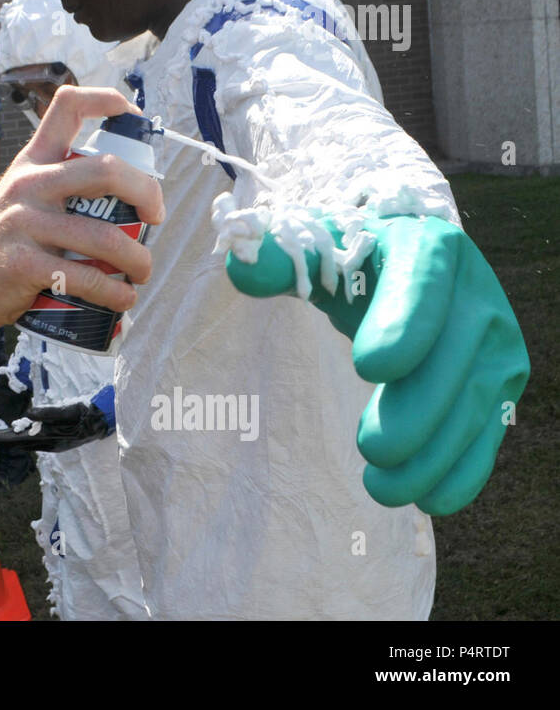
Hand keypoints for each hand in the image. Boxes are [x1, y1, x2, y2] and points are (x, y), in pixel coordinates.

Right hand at [0, 86, 162, 358]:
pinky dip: (113, 293)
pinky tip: (121, 299)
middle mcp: (29, 184)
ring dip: (138, 259)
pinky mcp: (23, 264)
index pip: (67, 106)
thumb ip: (58, 187)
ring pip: (104, 236)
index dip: (108, 100)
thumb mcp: (19, 197)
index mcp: (32, 162)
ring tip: (142, 271)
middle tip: (155, 217)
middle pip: (106, 170)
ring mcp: (25, 223)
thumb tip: (126, 196)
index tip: (135, 119)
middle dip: (147, 193)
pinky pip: (84, 277)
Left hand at [0, 401, 111, 452]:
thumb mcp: (70, 411)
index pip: (15, 440)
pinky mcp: (48, 437)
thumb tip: (29, 414)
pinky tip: (2, 434)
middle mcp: (43, 443)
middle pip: (12, 443)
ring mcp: (46, 441)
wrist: (102, 421)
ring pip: (16, 441)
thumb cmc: (87, 414)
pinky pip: (24, 438)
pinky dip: (10, 437)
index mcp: (46, 439)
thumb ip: (50, 413)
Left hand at [226, 215, 529, 514]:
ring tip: (384, 488)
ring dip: (435, 455)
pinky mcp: (500, 385)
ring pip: (474, 404)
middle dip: (417, 409)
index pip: (423, 281)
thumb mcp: (318, 248)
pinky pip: (489, 431)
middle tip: (372, 449)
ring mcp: (495, 343)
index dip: (404, 323)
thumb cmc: (352, 260)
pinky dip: (463, 469)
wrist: (403, 271)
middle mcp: (475, 294)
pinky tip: (429, 497)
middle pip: (455, 356)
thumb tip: (243, 266)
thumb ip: (282, 259)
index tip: (367, 367)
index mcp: (428, 246)